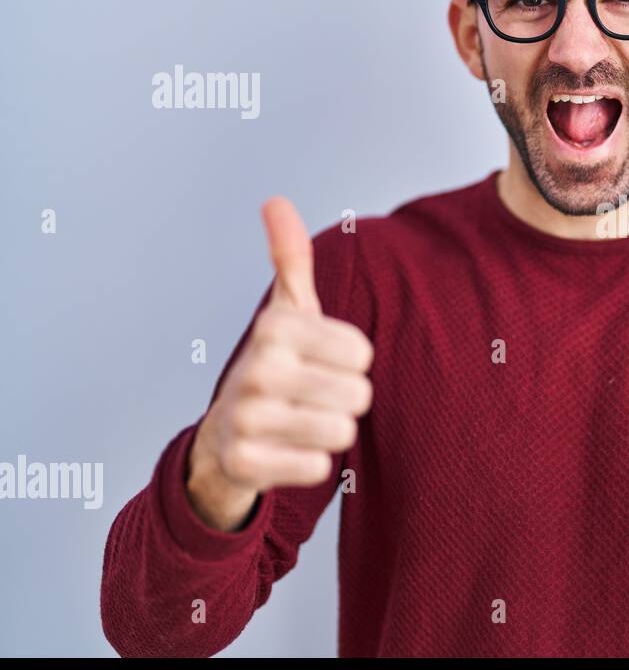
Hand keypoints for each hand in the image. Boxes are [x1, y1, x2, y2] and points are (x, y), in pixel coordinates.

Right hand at [187, 198, 373, 530]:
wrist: (224, 435)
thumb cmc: (275, 364)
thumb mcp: (287, 310)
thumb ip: (291, 258)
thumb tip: (275, 201)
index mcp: (276, 327)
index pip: (363, 353)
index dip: (351, 363)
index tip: (320, 362)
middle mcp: (256, 368)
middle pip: (359, 395)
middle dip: (344, 400)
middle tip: (311, 396)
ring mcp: (245, 417)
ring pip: (342, 432)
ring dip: (330, 432)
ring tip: (300, 421)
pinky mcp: (244, 463)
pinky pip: (318, 468)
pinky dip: (310, 464)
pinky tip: (285, 450)